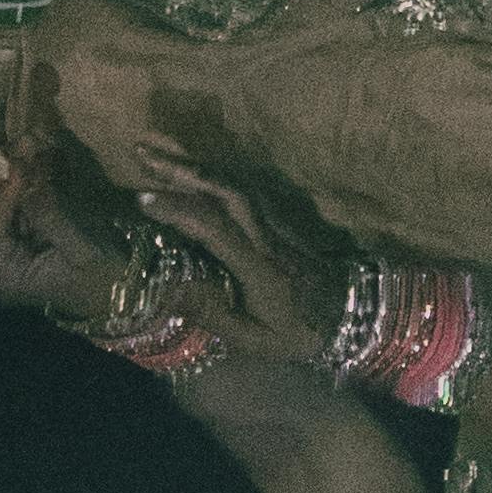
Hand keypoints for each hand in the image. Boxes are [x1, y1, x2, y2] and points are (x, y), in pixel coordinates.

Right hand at [130, 150, 344, 367]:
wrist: (350, 312)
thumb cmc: (298, 331)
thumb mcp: (255, 339)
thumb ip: (213, 314)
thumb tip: (168, 291)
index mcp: (258, 265)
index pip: (216, 227)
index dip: (179, 210)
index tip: (142, 200)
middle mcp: (265, 235)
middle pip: (226, 190)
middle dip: (183, 169)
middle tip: (141, 153)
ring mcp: (274, 223)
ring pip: (235, 184)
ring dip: (195, 168)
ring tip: (157, 158)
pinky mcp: (277, 221)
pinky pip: (242, 190)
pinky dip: (213, 177)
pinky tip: (190, 173)